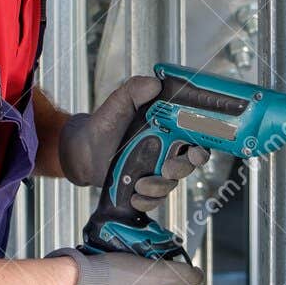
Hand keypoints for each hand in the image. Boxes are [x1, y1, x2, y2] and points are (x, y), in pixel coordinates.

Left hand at [57, 75, 210, 208]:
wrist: (83, 148)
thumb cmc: (106, 123)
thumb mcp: (119, 102)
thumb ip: (135, 90)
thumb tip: (155, 83)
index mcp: (169, 130)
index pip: (197, 138)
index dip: (202, 146)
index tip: (195, 151)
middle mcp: (167, 151)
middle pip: (189, 164)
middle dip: (181, 169)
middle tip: (167, 168)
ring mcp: (156, 172)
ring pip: (171, 185)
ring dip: (159, 187)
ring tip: (140, 183)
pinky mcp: (144, 189)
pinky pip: (154, 200)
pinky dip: (146, 201)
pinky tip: (134, 196)